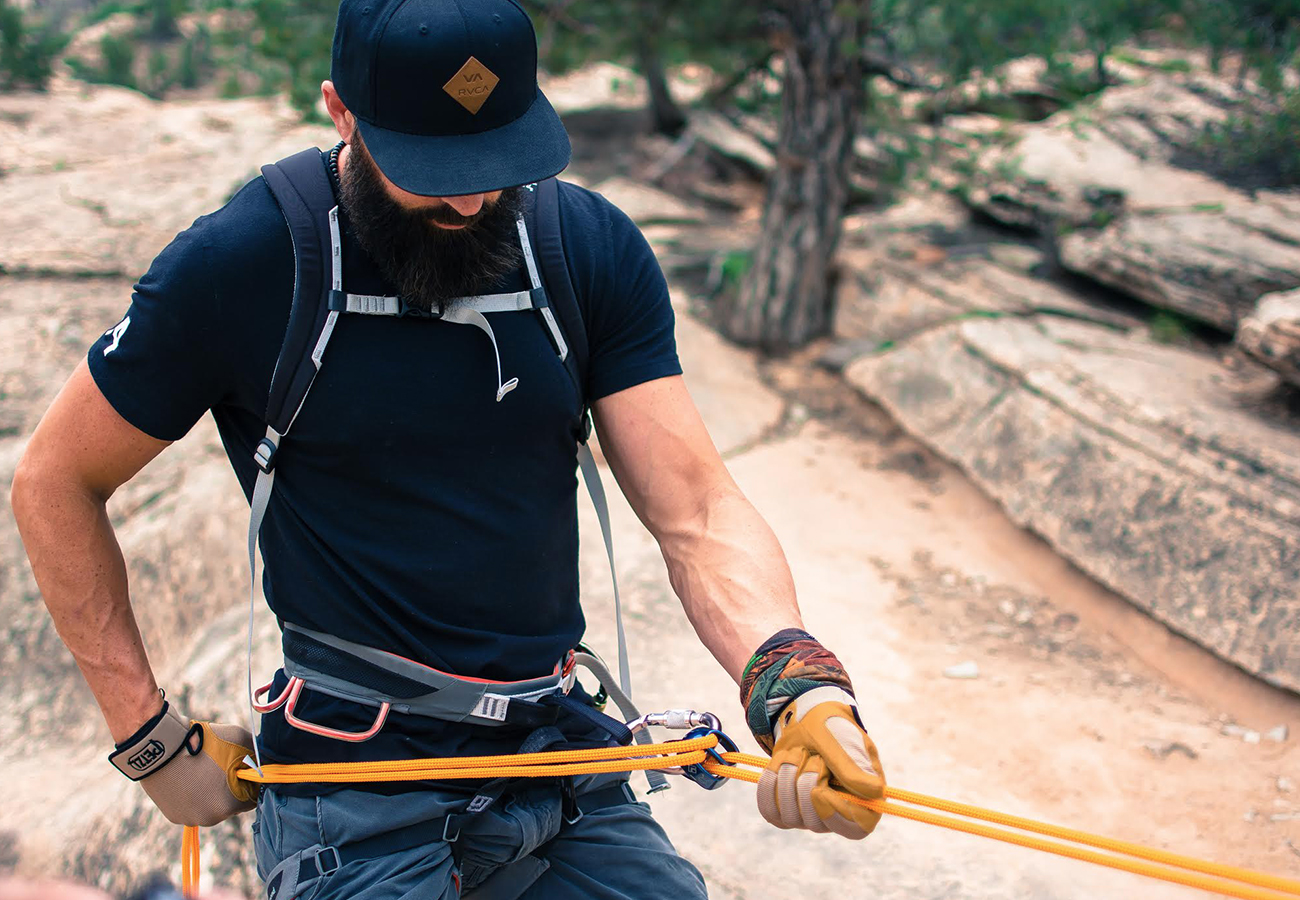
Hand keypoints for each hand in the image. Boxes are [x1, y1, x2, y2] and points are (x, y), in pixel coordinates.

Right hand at [109, 701, 257, 825]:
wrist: (161, 746)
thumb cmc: (205, 742)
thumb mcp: (242, 741)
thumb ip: (258, 756)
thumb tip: (269, 764)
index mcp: (230, 805)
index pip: (253, 798)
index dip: (251, 782)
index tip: (245, 769)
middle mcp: (211, 818)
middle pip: (231, 804)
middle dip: (231, 788)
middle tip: (221, 768)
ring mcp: (190, 819)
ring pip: (211, 807)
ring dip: (211, 794)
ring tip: (203, 772)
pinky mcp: (174, 816)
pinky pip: (192, 808)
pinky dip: (193, 797)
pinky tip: (189, 779)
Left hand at [756, 685, 884, 838]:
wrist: (806, 720)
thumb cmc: (833, 729)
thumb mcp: (842, 741)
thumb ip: (853, 766)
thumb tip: (875, 793)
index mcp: (864, 799)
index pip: (855, 828)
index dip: (835, 814)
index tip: (820, 790)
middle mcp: (838, 814)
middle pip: (815, 822)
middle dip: (806, 782)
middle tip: (812, 754)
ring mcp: (810, 814)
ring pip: (789, 816)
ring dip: (788, 776)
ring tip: (798, 752)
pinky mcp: (786, 809)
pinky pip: (768, 808)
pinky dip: (770, 781)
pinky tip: (780, 762)